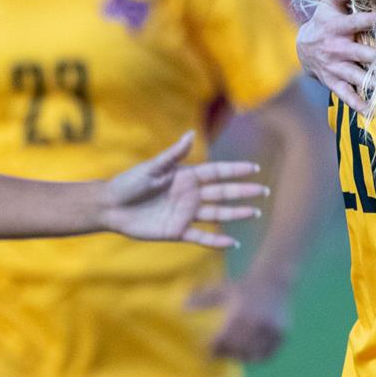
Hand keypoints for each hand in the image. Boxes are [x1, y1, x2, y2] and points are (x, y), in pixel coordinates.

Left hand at [102, 133, 267, 247]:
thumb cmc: (129, 183)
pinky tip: (232, 242)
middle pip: (223, 193)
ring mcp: (185, 213)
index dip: (236, 171)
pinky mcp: (177, 231)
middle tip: (264, 192)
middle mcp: (190, 195)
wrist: (111, 207)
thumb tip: (190, 134)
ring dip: (236, 213)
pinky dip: (216, 241)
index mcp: (186, 176)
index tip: (255, 169)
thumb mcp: (152, 167)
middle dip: (243, 192)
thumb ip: (173, 154)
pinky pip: (201, 237)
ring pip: (217, 213)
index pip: (217, 173)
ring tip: (254, 213)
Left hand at [188, 277, 290, 362]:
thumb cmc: (244, 287)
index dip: (212, 349)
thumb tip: (181, 308)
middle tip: (220, 353)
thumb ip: (202, 299)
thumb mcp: (222, 290)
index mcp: (239, 312)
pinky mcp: (282, 333)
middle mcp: (256, 322)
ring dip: (241, 357)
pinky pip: (267, 354)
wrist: (274, 280)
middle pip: (236, 350)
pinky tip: (250, 353)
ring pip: (251, 355)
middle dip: (226, 353)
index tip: (208, 351)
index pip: (222, 341)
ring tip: (235, 353)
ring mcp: (271, 329)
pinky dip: (258, 357)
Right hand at [297, 0, 375, 113]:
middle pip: (361, 53)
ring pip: (356, 76)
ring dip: (372, 82)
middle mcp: (338, 49)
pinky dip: (358, 104)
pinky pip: (346, 95)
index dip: (371, 20)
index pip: (357, 22)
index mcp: (338, 28)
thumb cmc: (322, 23)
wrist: (301, 49)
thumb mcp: (326, 6)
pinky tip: (372, 112)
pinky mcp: (334, 82)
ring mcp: (336, 67)